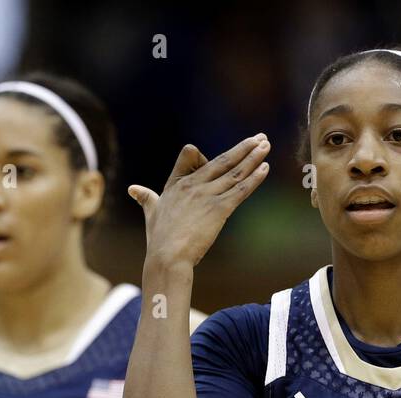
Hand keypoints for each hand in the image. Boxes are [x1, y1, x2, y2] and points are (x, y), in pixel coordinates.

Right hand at [128, 134, 270, 268]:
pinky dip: (254, 178)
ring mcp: (206, 196)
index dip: (206, 155)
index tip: (221, 155)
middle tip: (260, 137)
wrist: (167, 257)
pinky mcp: (218, 209)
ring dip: (253, 157)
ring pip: (235, 172)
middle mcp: (193, 185)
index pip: (192, 155)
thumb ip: (146, 198)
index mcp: (177, 183)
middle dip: (243, 148)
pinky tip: (265, 168)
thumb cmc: (158, 239)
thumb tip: (134, 189)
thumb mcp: (151, 212)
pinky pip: (240, 190)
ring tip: (266, 145)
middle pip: (222, 160)